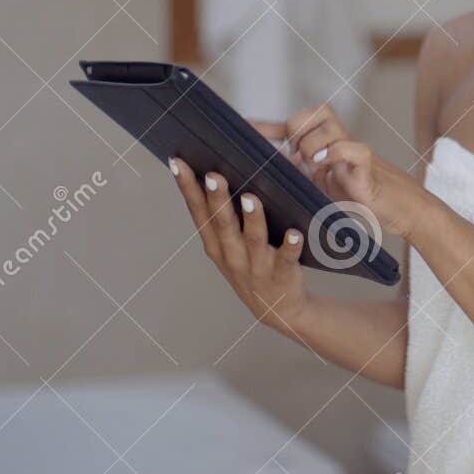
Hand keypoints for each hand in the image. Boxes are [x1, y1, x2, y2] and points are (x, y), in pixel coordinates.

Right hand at [170, 156, 310, 334]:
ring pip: (253, 239)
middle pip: (222, 224)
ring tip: (249, 198)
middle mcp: (232, 255)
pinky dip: (290, 246)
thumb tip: (218, 171)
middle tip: (213, 176)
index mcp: (216, 245)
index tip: (178, 163)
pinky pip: (286, 259)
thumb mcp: (228, 246)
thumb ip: (222, 215)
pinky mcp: (281, 274)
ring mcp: (256, 266)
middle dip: (217, 200)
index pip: (199, 213)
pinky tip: (295, 234)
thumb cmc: (250, 266)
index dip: (188, 189)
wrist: (277, 309)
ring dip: (252, 218)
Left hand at [277, 101, 433, 239]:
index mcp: (324, 145)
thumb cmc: (361, 199)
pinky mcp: (367, 164)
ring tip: (313, 168)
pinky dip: (333, 154)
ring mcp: (353, 149)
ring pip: (326, 123)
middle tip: (298, 160)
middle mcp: (338, 140)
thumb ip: (301, 174)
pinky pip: (350, 147)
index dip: (265, 126)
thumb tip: (271, 163)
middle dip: (295, 132)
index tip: (242, 126)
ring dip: (311, 146)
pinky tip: (324, 167)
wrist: (401, 209)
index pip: (292, 125)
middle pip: (310, 112)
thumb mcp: (322, 188)